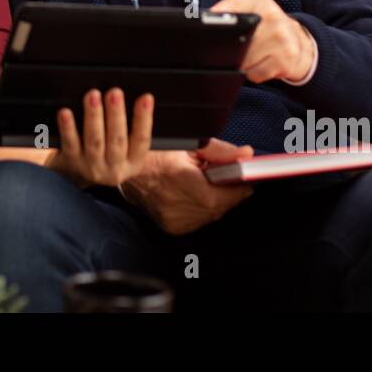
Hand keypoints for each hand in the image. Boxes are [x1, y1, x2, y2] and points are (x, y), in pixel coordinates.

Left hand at [47, 88, 153, 188]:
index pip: (142, 139)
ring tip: (93, 95)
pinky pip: (70, 143)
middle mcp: (114, 168)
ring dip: (94, 116)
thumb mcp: (127, 150)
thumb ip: (135, 129)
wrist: (77, 176)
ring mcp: (92, 167)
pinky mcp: (71, 162)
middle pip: (117, 140)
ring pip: (94, 141)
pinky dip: (68, 128)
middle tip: (115, 92)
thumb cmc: (107, 152)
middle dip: (116, 114)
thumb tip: (151, 102)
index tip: (146, 98)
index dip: (145, 118)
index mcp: (133, 162)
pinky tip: (66, 112)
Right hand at [121, 139, 254, 234]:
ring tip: (206, 185)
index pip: (223, 197)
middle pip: (219, 208)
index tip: (247, 181)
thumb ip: (219, 151)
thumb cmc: (155, 151)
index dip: (239, 190)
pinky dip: (202, 211)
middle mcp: (176, 204)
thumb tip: (245, 155)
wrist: (125, 169)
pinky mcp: (170, 227)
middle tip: (227, 178)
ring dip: (216, 203)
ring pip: (210, 217)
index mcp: (180, 179)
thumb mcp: (187, 144)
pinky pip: (198, 222)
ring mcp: (172, 219)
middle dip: (228, 194)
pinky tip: (195, 197)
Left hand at [210, 0, 314, 83]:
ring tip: (250, 53)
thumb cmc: (265, 24)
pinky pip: (255, 74)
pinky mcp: (286, 59)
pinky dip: (253, 73)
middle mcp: (272, 15)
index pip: (225, 12)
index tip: (206, 32)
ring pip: (243, 60)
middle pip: (233, 41)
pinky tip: (261, 63)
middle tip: (233, 46)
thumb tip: (199, 20)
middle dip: (227, 48)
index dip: (213, 25)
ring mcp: (282, 38)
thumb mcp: (246, 7)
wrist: (299, 39)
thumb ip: (224, 10)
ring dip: (241, 62)